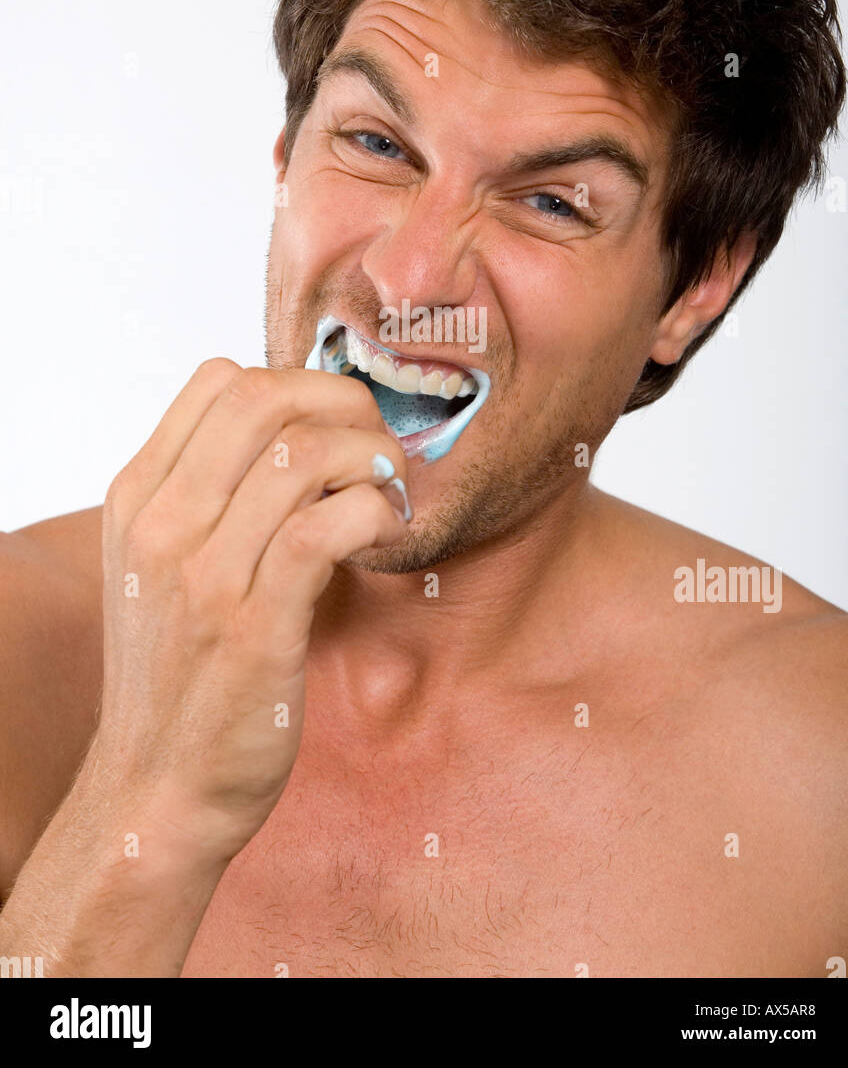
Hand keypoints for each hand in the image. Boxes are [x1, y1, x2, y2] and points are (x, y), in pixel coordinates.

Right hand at [93, 358, 409, 862]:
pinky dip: (374, 512)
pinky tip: (384, 535)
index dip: (297, 385)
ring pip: (304, 453)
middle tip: (377, 450)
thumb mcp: (161, 569)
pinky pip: (328, 525)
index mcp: (137, 498)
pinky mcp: (255, 625)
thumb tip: (298, 433)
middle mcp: (162, 524)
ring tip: (387, 496)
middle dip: (344, 405)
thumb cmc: (179, 674)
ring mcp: (204, 574)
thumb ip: (207, 498)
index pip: (220, 381)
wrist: (157, 790)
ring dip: (371, 459)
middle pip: (265, 398)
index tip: (333, 426)